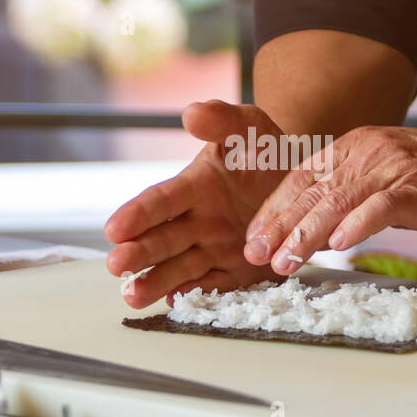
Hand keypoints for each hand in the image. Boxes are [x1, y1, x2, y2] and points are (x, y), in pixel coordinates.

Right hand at [105, 100, 285, 307]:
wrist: (302, 182)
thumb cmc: (266, 151)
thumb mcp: (250, 129)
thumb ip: (222, 121)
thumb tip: (192, 112)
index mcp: (194, 187)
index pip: (161, 201)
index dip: (137, 214)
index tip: (114, 228)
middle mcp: (197, 221)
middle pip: (162, 239)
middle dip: (138, 253)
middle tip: (116, 266)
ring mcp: (214, 249)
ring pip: (180, 268)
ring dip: (155, 282)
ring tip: (132, 297)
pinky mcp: (236, 271)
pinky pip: (216, 285)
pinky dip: (198, 294)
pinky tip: (177, 304)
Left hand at [243, 122, 416, 275]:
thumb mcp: (388, 176)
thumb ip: (355, 194)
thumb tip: (321, 227)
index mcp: (354, 148)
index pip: (301, 179)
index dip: (273, 210)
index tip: (253, 239)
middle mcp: (366, 152)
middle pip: (311, 191)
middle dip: (278, 226)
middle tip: (255, 255)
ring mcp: (392, 168)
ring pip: (337, 201)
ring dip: (306, 234)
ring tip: (285, 261)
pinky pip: (380, 207)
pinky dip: (357, 225)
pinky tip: (338, 246)